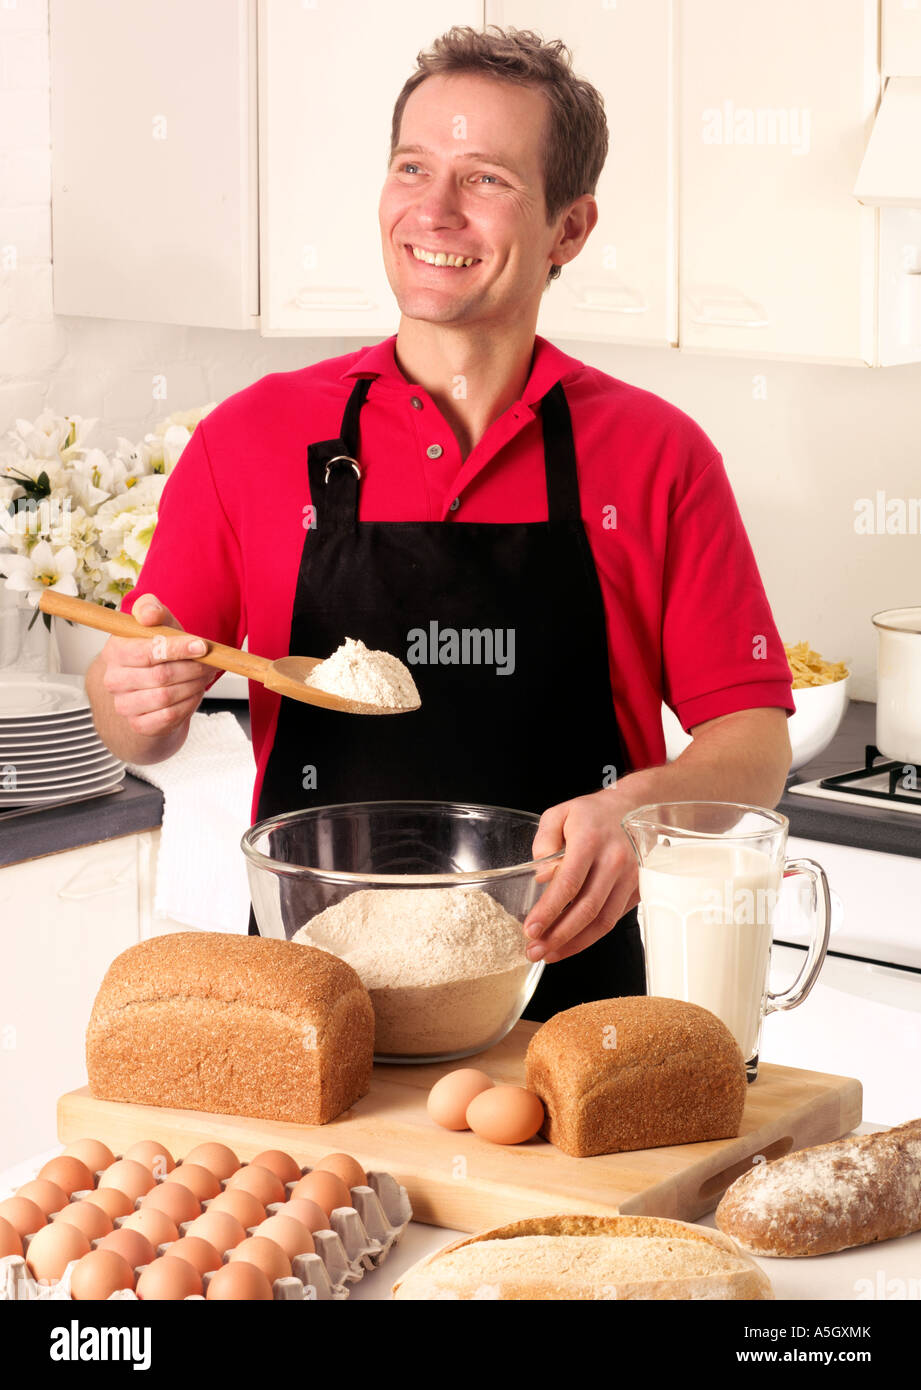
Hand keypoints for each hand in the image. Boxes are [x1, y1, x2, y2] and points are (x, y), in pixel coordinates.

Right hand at [100, 592, 213, 736]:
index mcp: (114, 651)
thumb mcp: (157, 624)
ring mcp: (123, 705)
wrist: (153, 686)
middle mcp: (113, 680)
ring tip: (203, 676)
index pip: (147, 652)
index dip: (178, 649)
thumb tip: (147, 614)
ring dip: (193, 685)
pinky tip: (193, 693)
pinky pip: (169, 716)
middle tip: (210, 663)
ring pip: (167, 697)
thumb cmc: (158, 650)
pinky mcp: (139, 725)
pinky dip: (189, 704)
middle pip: (161, 676)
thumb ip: (151, 609)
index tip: (202, 646)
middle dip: (193, 668)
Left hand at [523, 787, 639, 963]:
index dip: (549, 910)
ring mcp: (630, 878)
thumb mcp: (559, 813)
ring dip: (574, 943)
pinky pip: (613, 919)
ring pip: (602, 921)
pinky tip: (571, 943)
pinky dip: (591, 936)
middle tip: (534, 951)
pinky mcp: (637, 890)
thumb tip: (543, 877)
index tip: (531, 929)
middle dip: (558, 936)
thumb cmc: (593, 814)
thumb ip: (543, 842)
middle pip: (586, 909)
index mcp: (591, 840)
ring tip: (549, 954)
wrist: (635, 808)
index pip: (568, 883)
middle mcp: (614, 861)